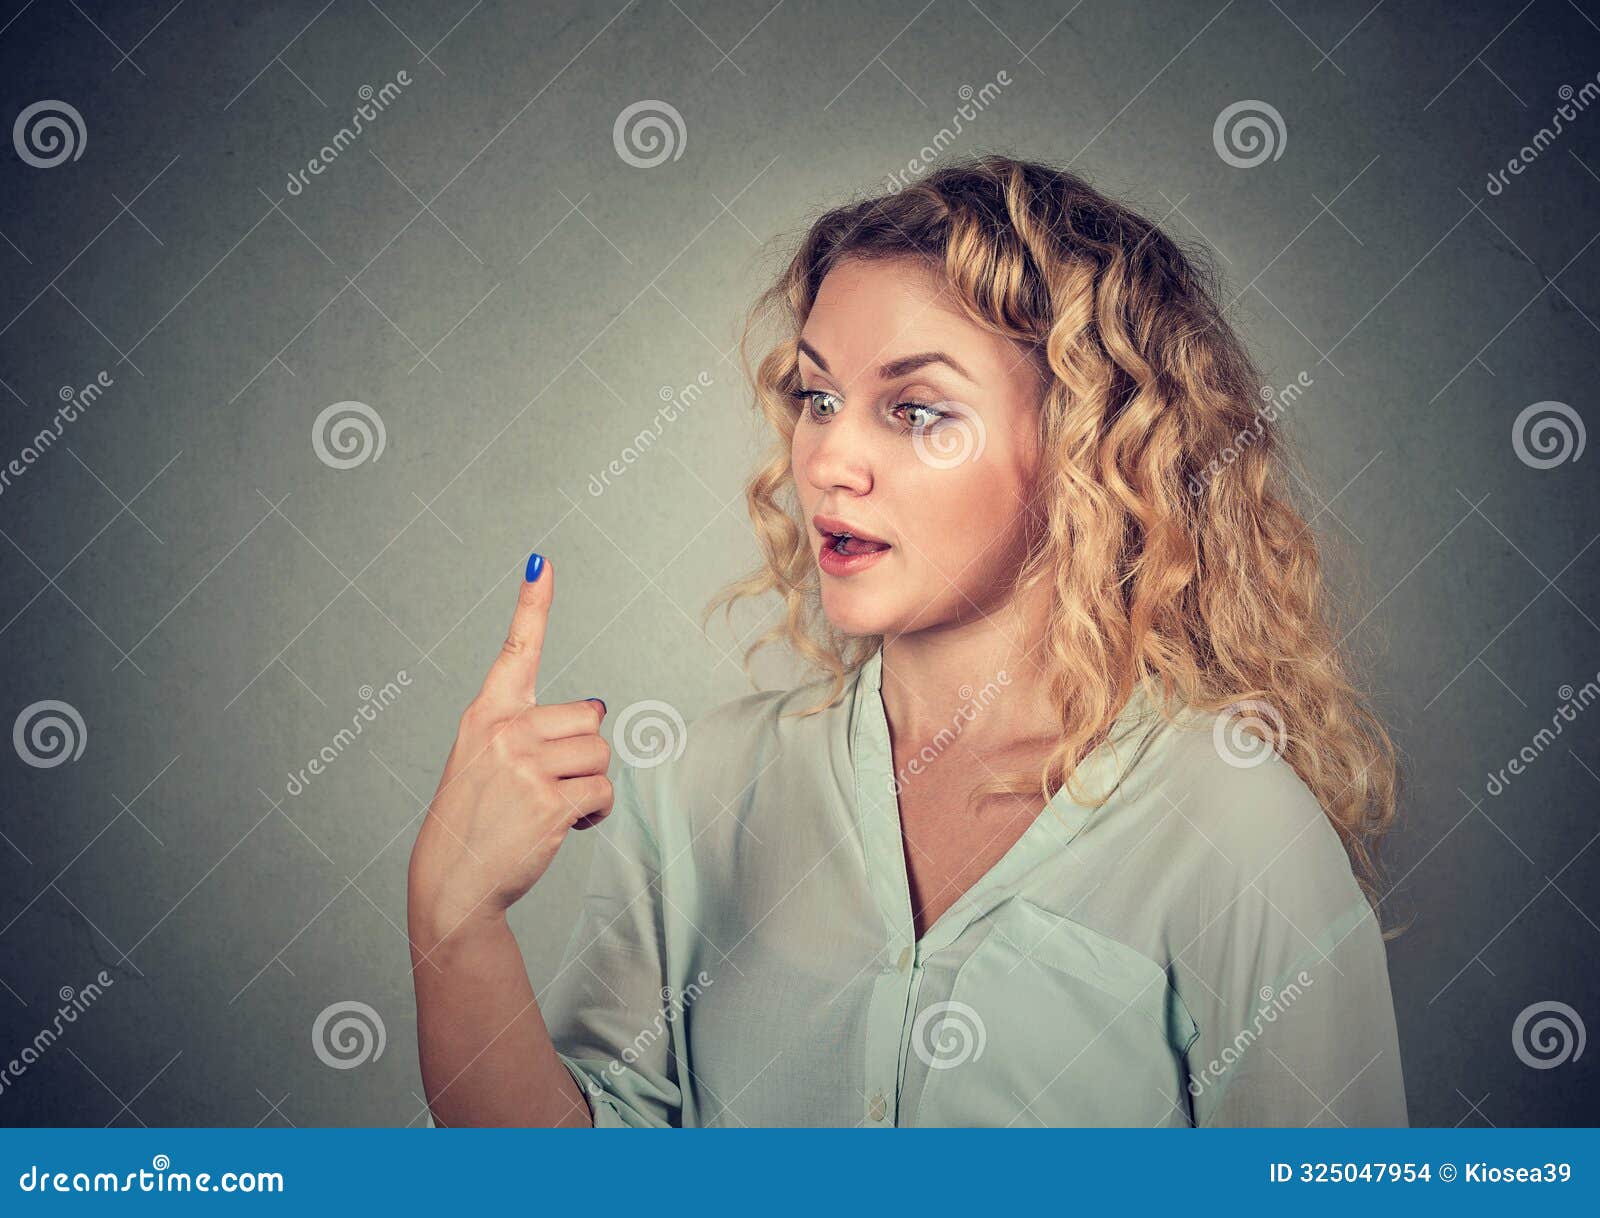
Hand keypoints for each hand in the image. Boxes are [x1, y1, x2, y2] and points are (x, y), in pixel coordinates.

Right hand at [408, 553, 611, 936]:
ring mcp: (525, 764)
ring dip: (589, 786)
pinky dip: (594, 814)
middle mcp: (504, 730)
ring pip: (600, 755)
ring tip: (550, 807)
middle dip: (582, 754)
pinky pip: (602, 792)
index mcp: (487, 714)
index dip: (532, 603)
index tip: (542, 561)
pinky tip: (563, 826)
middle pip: (590, 719)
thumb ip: (531, 729)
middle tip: (547, 784)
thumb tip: (600, 708)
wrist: (453, 881)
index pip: (515, 649)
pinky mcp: (547, 799)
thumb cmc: (476, 819)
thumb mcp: (485, 760)